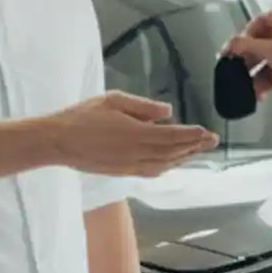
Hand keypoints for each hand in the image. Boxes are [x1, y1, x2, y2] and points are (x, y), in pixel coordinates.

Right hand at [45, 91, 217, 176]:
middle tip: (212, 141)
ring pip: (165, 164)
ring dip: (183, 157)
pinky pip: (152, 171)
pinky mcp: (123, 172)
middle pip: (174, 151)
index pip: (173, 135)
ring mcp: (131, 166)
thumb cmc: (83, 116)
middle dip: (195, 146)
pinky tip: (172, 162)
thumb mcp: (114, 100)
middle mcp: (138, 153)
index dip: (193, 135)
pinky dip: (167, 166)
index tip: (209, 133)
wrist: (59, 141)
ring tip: (197, 150)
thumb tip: (168, 112)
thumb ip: (143, 106)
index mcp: (137, 133)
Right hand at [222, 6, 271, 111]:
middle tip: (236, 68)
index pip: (258, 22)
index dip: (243, 36)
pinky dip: (267, 80)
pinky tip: (260, 92)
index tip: (232, 49)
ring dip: (257, 73)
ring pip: (268, 58)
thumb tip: (231, 44)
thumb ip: (246, 46)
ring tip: (249, 85)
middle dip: (250, 59)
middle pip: (262, 41)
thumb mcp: (271, 52)